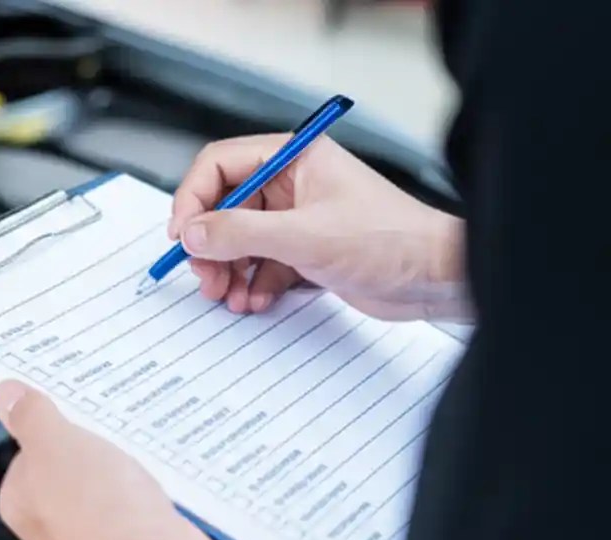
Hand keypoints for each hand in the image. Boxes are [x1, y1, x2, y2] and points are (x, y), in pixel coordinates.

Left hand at [0, 380, 225, 539]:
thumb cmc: (101, 517)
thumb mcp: (55, 444)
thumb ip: (30, 417)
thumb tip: (7, 395)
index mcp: (21, 500)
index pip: (29, 449)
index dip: (52, 424)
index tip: (71, 405)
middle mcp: (53, 523)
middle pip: (71, 462)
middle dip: (94, 442)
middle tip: (111, 426)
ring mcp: (95, 534)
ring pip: (109, 479)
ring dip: (127, 462)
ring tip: (137, 451)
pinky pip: (140, 498)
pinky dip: (151, 484)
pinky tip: (159, 477)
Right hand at [169, 134, 467, 320]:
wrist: (436, 278)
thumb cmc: (389, 241)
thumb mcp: (303, 235)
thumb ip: (240, 232)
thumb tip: (193, 233)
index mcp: (293, 159)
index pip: (221, 164)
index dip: (193, 198)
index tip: (182, 235)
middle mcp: (292, 184)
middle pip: (224, 207)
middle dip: (210, 245)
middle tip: (204, 276)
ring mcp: (298, 219)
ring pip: (239, 240)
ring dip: (227, 270)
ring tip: (228, 296)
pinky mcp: (306, 251)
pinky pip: (261, 265)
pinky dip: (252, 284)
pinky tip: (255, 301)